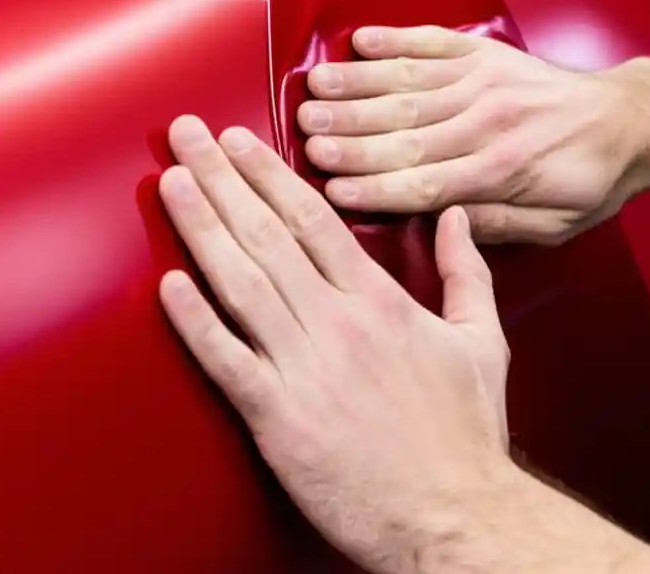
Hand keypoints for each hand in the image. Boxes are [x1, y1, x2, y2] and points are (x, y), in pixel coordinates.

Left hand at [157, 116, 513, 573]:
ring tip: (171, 184)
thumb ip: (466, 273)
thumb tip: (456, 219)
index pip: (314, 220)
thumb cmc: (467, 435)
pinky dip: (194, 322)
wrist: (455, 514)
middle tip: (186, 135)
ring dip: (200, 229)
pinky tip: (167, 285)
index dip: (268, 174)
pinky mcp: (278, 419)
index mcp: (381, 303)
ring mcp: (304, 370)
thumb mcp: (483, 342)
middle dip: (221, 179)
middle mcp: (337, 325)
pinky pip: (226, 361)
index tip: (238, 141)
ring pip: (240, 284)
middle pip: (267, 236)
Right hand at [299, 26, 649, 244]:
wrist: (629, 122)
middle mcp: (486, 122)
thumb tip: (440, 223)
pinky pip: (432, 44)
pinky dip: (395, 40)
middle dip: (350, 136)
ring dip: (357, 88)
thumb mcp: (553, 226)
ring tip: (314, 91)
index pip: (423, 183)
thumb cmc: (589, 181)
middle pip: (405, 132)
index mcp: (500, 171)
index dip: (374, 186)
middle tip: (305, 137)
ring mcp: (484, 81)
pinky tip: (359, 42)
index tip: (331, 188)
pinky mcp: (485, 55)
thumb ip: (495, 226)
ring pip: (408, 86)